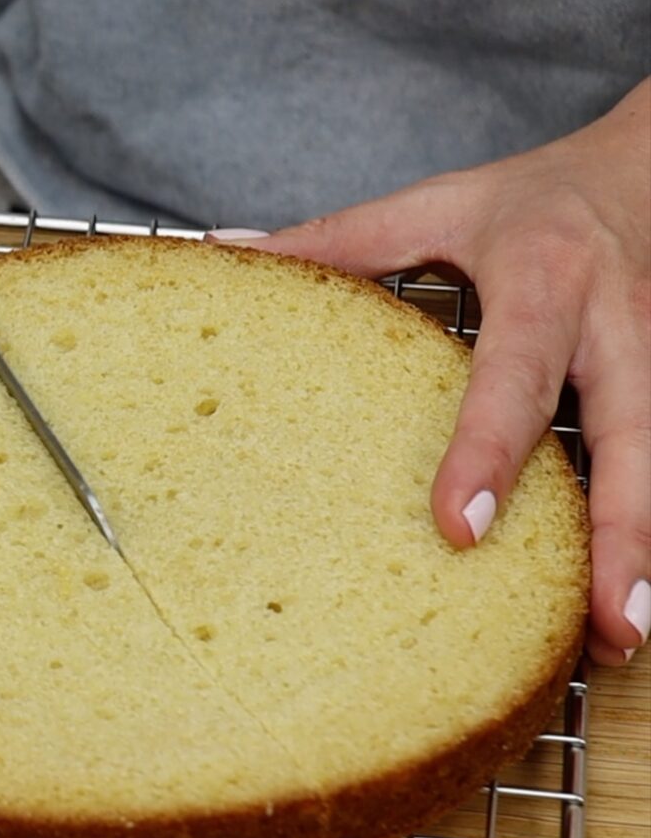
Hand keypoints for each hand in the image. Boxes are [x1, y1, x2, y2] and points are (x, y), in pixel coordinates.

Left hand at [220, 79, 650, 665]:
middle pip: (632, 438)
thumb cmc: (530, 200)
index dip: (486, 453)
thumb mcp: (435, 204)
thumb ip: (338, 240)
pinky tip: (618, 598)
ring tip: (617, 638)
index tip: (455, 528)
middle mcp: (616, 328)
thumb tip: (228, 255)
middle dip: (623, 535)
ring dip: (645, 552)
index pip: (511, 379)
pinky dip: (644, 529)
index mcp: (543, 282)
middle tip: (607, 626)